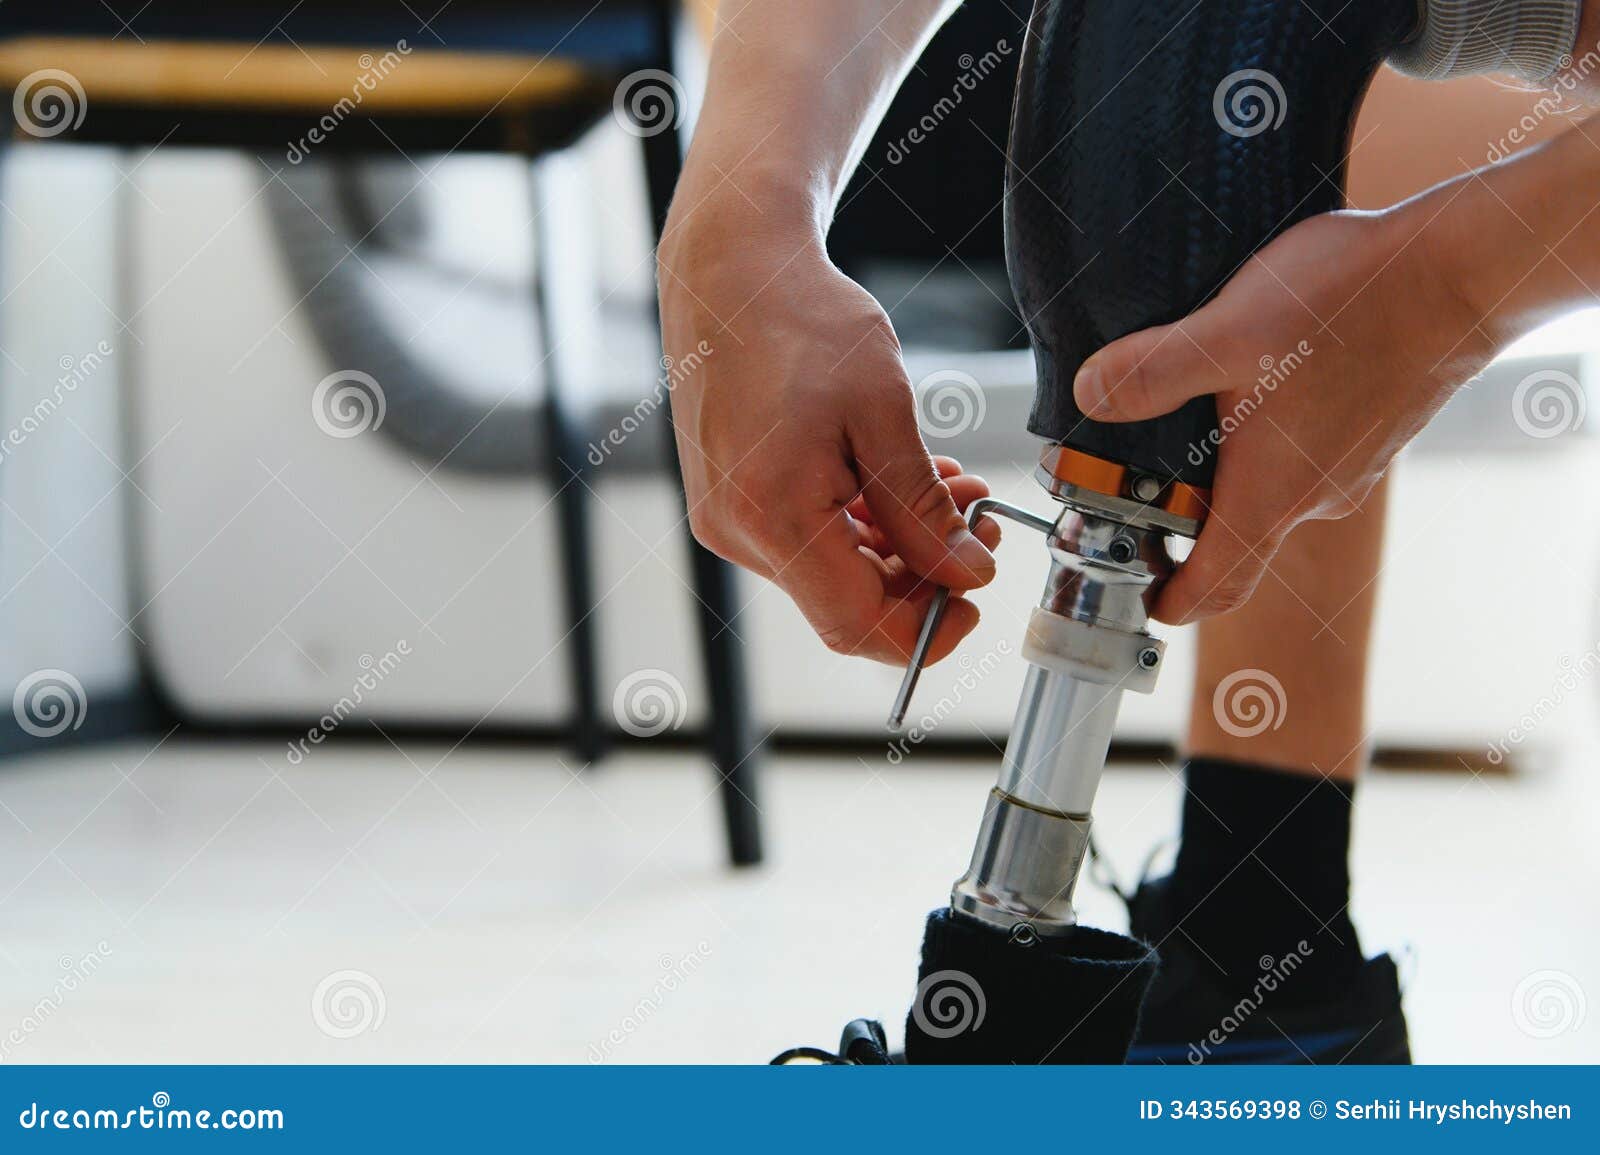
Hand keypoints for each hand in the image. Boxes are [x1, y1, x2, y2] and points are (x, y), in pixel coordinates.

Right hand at [658, 209, 997, 664]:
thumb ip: (924, 509)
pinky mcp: (729, 502)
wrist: (731, 271)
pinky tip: (900, 482)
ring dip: (899, 545)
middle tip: (980, 523)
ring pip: (832, 573)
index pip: (858, 625)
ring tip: (951, 487)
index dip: (928, 628)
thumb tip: (966, 573)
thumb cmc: (801, 322)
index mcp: (772, 516)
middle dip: (924, 575)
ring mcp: (727, 521)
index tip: (977, 596)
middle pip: (847, 605)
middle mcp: (737, 533)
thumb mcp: (885, 413)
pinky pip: (807, 540)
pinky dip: (861, 525)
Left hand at [1071, 199, 1494, 623]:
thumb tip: (1091, 395)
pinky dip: (1265, 441)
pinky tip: (1250, 382)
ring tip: (1184, 418)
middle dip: (1181, 526)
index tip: (1139, 589)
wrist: (1461, 271)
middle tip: (1135, 484)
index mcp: (1271, 497)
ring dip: (1223, 475)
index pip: (1212, 589)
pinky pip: (1302, 458)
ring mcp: (1344, 468)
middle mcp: (1312, 498)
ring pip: (1268, 494)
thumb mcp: (1228, 330)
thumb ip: (1152, 371)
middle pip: (1233, 542)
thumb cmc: (1354, 303)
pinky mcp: (1366, 435)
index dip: (1167, 600)